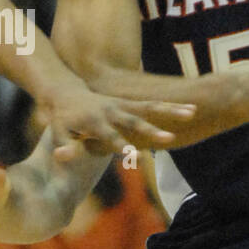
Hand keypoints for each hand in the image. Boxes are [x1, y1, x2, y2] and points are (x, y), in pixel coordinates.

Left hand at [42, 83, 195, 160]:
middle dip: (152, 129)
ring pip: (150, 107)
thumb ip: (63, 145)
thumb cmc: (62, 118)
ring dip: (171, 110)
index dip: (121, 145)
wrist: (66, 91)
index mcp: (94, 120)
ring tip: (191, 112)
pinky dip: (172, 106)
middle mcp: (112, 110)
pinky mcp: (131, 102)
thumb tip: (63, 157)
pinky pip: (154, 104)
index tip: (133, 156)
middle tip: (169, 138)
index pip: (110, 135)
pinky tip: (191, 109)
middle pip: (135, 120)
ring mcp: (123, 104)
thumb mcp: (57, 132)